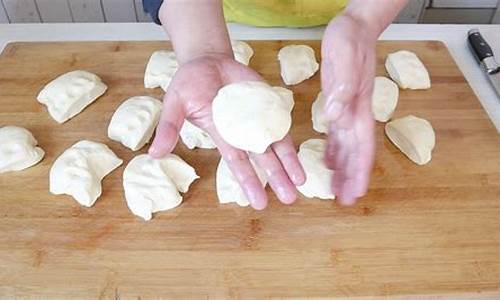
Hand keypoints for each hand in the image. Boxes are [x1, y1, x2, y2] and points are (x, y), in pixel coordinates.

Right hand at [148, 54, 305, 209]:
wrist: (208, 61)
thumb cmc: (189, 84)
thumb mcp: (174, 103)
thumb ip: (169, 127)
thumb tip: (154, 154)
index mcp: (222, 134)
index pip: (238, 161)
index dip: (248, 181)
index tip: (259, 203)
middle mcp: (242, 132)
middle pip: (262, 158)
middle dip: (276, 178)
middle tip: (289, 199)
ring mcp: (257, 119)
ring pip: (276, 144)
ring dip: (288, 164)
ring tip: (300, 183)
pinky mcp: (267, 105)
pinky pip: (281, 123)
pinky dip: (290, 137)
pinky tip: (300, 154)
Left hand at [321, 14, 376, 204]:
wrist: (354, 27)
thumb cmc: (350, 41)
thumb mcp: (343, 59)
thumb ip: (341, 88)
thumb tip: (334, 116)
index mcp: (358, 108)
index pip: (363, 146)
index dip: (360, 171)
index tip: (357, 193)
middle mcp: (356, 114)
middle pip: (357, 153)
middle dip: (353, 178)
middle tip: (346, 201)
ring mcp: (348, 110)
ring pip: (347, 147)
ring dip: (343, 169)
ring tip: (336, 189)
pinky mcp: (339, 104)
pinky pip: (336, 134)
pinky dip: (333, 150)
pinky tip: (326, 161)